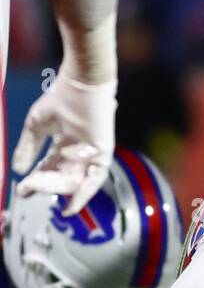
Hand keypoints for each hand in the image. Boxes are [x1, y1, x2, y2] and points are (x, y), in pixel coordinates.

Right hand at [12, 72, 115, 214]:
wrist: (81, 84)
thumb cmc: (60, 99)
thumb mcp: (37, 127)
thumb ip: (28, 148)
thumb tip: (17, 170)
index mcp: (64, 144)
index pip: (50, 169)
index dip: (36, 181)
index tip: (22, 191)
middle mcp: (79, 151)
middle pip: (62, 177)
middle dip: (44, 185)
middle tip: (28, 189)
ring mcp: (92, 153)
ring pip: (75, 179)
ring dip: (58, 188)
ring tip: (40, 191)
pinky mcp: (103, 152)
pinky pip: (95, 178)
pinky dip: (84, 192)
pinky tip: (72, 204)